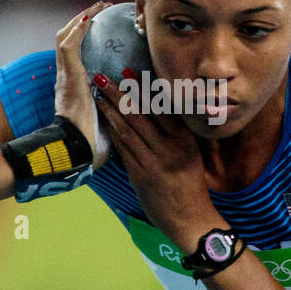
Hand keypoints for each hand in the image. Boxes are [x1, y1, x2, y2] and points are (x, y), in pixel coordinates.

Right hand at [54, 2, 112, 166]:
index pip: (74, 58)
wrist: (75, 151)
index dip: (82, 41)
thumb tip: (136, 106)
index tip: (98, 28)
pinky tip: (90, 17)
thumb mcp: (105, 121)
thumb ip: (113, 110)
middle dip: (80, 23)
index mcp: (72, 89)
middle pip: (66, 43)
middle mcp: (65, 79)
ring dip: (79, 20)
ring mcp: (65, 77)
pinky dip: (78, 30)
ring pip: (64, 40)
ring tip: (96, 7)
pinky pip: (70, 47)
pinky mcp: (70, 77)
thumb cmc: (90, 144)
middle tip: (99, 11)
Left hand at [94, 76, 221, 246]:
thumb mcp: (192, 154)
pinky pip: (123, 149)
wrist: (188, 218)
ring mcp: (154, 162)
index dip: (144, 87)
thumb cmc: (190, 184)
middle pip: (141, 114)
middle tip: (104, 76)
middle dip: (120, 92)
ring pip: (128, 129)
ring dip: (111, 109)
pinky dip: (112, 131)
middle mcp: (170, 148)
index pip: (162, 107)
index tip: (131, 71)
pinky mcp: (140, 175)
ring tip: (98, 93)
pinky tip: (103, 119)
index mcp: (184, 139)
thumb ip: (178, 133)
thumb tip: (163, 108)